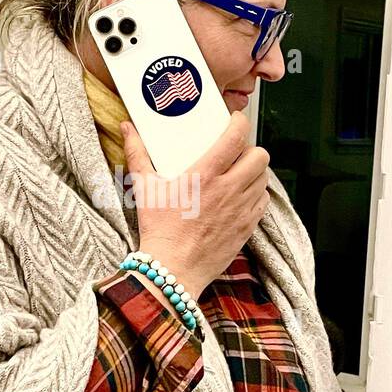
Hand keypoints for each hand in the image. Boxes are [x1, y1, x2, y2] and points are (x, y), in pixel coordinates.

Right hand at [120, 112, 270, 299]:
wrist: (172, 271)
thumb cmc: (158, 230)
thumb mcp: (145, 189)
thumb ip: (137, 154)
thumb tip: (127, 128)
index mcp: (204, 175)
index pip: (235, 137)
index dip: (240, 122)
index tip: (234, 120)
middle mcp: (228, 190)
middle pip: (260, 156)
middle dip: (251, 150)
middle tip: (237, 153)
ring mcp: (241, 210)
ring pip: (264, 178)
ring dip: (255, 173)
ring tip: (240, 174)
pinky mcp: (247, 228)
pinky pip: (262, 202)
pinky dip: (256, 195)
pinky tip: (241, 197)